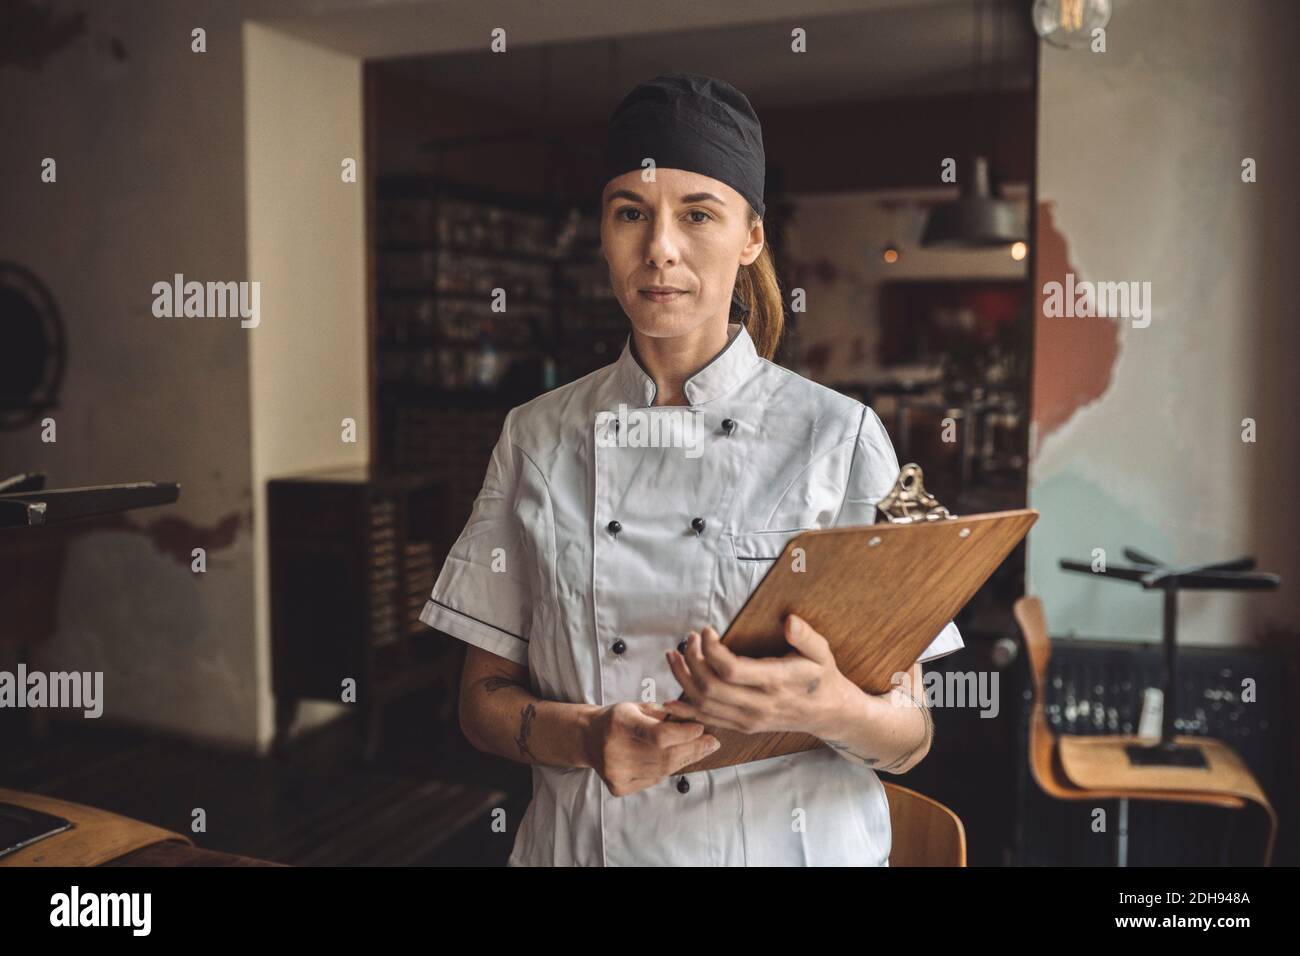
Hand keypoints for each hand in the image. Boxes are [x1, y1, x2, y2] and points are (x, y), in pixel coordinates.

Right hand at [586, 701, 720, 796]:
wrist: (588, 738)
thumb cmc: (618, 719)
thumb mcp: (637, 707)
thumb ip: (663, 714)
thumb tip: (696, 722)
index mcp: (620, 722)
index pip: (659, 734)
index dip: (684, 734)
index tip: (701, 729)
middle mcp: (615, 749)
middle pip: (665, 755)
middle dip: (693, 749)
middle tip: (711, 743)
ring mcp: (616, 771)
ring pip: (663, 770)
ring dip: (685, 760)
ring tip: (699, 750)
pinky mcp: (618, 786)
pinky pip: (654, 780)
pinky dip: (667, 770)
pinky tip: (673, 760)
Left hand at [663, 615, 859, 737]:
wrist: (828, 713)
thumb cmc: (821, 676)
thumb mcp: (821, 651)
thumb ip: (805, 636)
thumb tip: (789, 622)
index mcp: (776, 683)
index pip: (731, 670)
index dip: (711, 650)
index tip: (706, 630)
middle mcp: (759, 705)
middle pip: (710, 688)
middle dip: (692, 660)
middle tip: (689, 639)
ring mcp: (749, 719)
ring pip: (704, 704)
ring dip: (683, 679)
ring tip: (674, 656)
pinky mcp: (743, 726)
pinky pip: (708, 720)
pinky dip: (686, 708)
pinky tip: (671, 696)